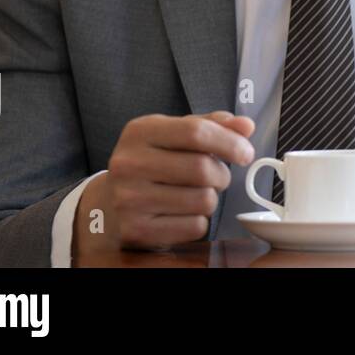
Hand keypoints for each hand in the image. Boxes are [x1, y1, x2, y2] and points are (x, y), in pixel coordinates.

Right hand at [73, 111, 254, 255]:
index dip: (230, 142)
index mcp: (141, 131)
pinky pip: (194, 226)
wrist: (108, 202)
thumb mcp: (174, 134)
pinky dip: (199, 220)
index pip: (196, 132)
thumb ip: (211, 125)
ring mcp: (129, 198)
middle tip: (218, 176)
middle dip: (222, 174)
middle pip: (202, 169)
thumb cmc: (151, 162)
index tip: (246, 152)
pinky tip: (183, 212)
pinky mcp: (136, 229)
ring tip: (196, 192)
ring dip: (211, 198)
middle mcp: (130, 163)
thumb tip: (245, 126)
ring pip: (203, 200)